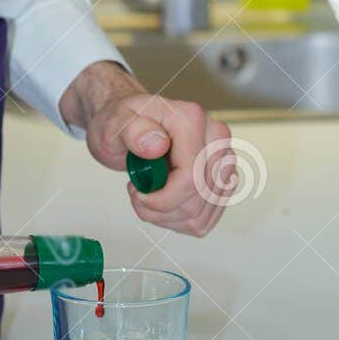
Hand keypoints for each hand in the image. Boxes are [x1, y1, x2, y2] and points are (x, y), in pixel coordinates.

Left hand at [59, 60, 235, 236]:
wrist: (130, 125)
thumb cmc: (124, 122)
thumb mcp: (115, 123)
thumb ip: (133, 131)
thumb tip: (157, 145)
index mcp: (192, 119)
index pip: (191, 178)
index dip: (163, 199)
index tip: (139, 194)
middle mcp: (215, 137)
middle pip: (199, 198)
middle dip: (163, 208)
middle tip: (139, 192)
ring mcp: (223, 158)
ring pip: (203, 212)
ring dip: (169, 216)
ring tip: (149, 195)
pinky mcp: (223, 177)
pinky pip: (207, 216)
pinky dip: (180, 219)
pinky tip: (163, 201)